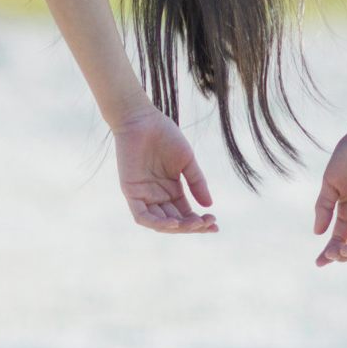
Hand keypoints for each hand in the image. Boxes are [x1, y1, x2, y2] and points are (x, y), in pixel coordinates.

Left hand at [113, 107, 217, 235]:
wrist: (142, 119)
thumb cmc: (164, 135)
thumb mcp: (186, 161)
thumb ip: (197, 182)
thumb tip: (209, 205)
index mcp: (171, 190)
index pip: (186, 214)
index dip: (200, 223)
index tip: (215, 224)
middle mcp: (157, 196)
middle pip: (175, 222)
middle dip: (192, 226)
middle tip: (208, 223)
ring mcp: (144, 196)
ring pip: (160, 223)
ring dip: (178, 228)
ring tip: (194, 223)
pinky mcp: (131, 192)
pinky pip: (142, 216)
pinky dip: (157, 223)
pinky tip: (174, 222)